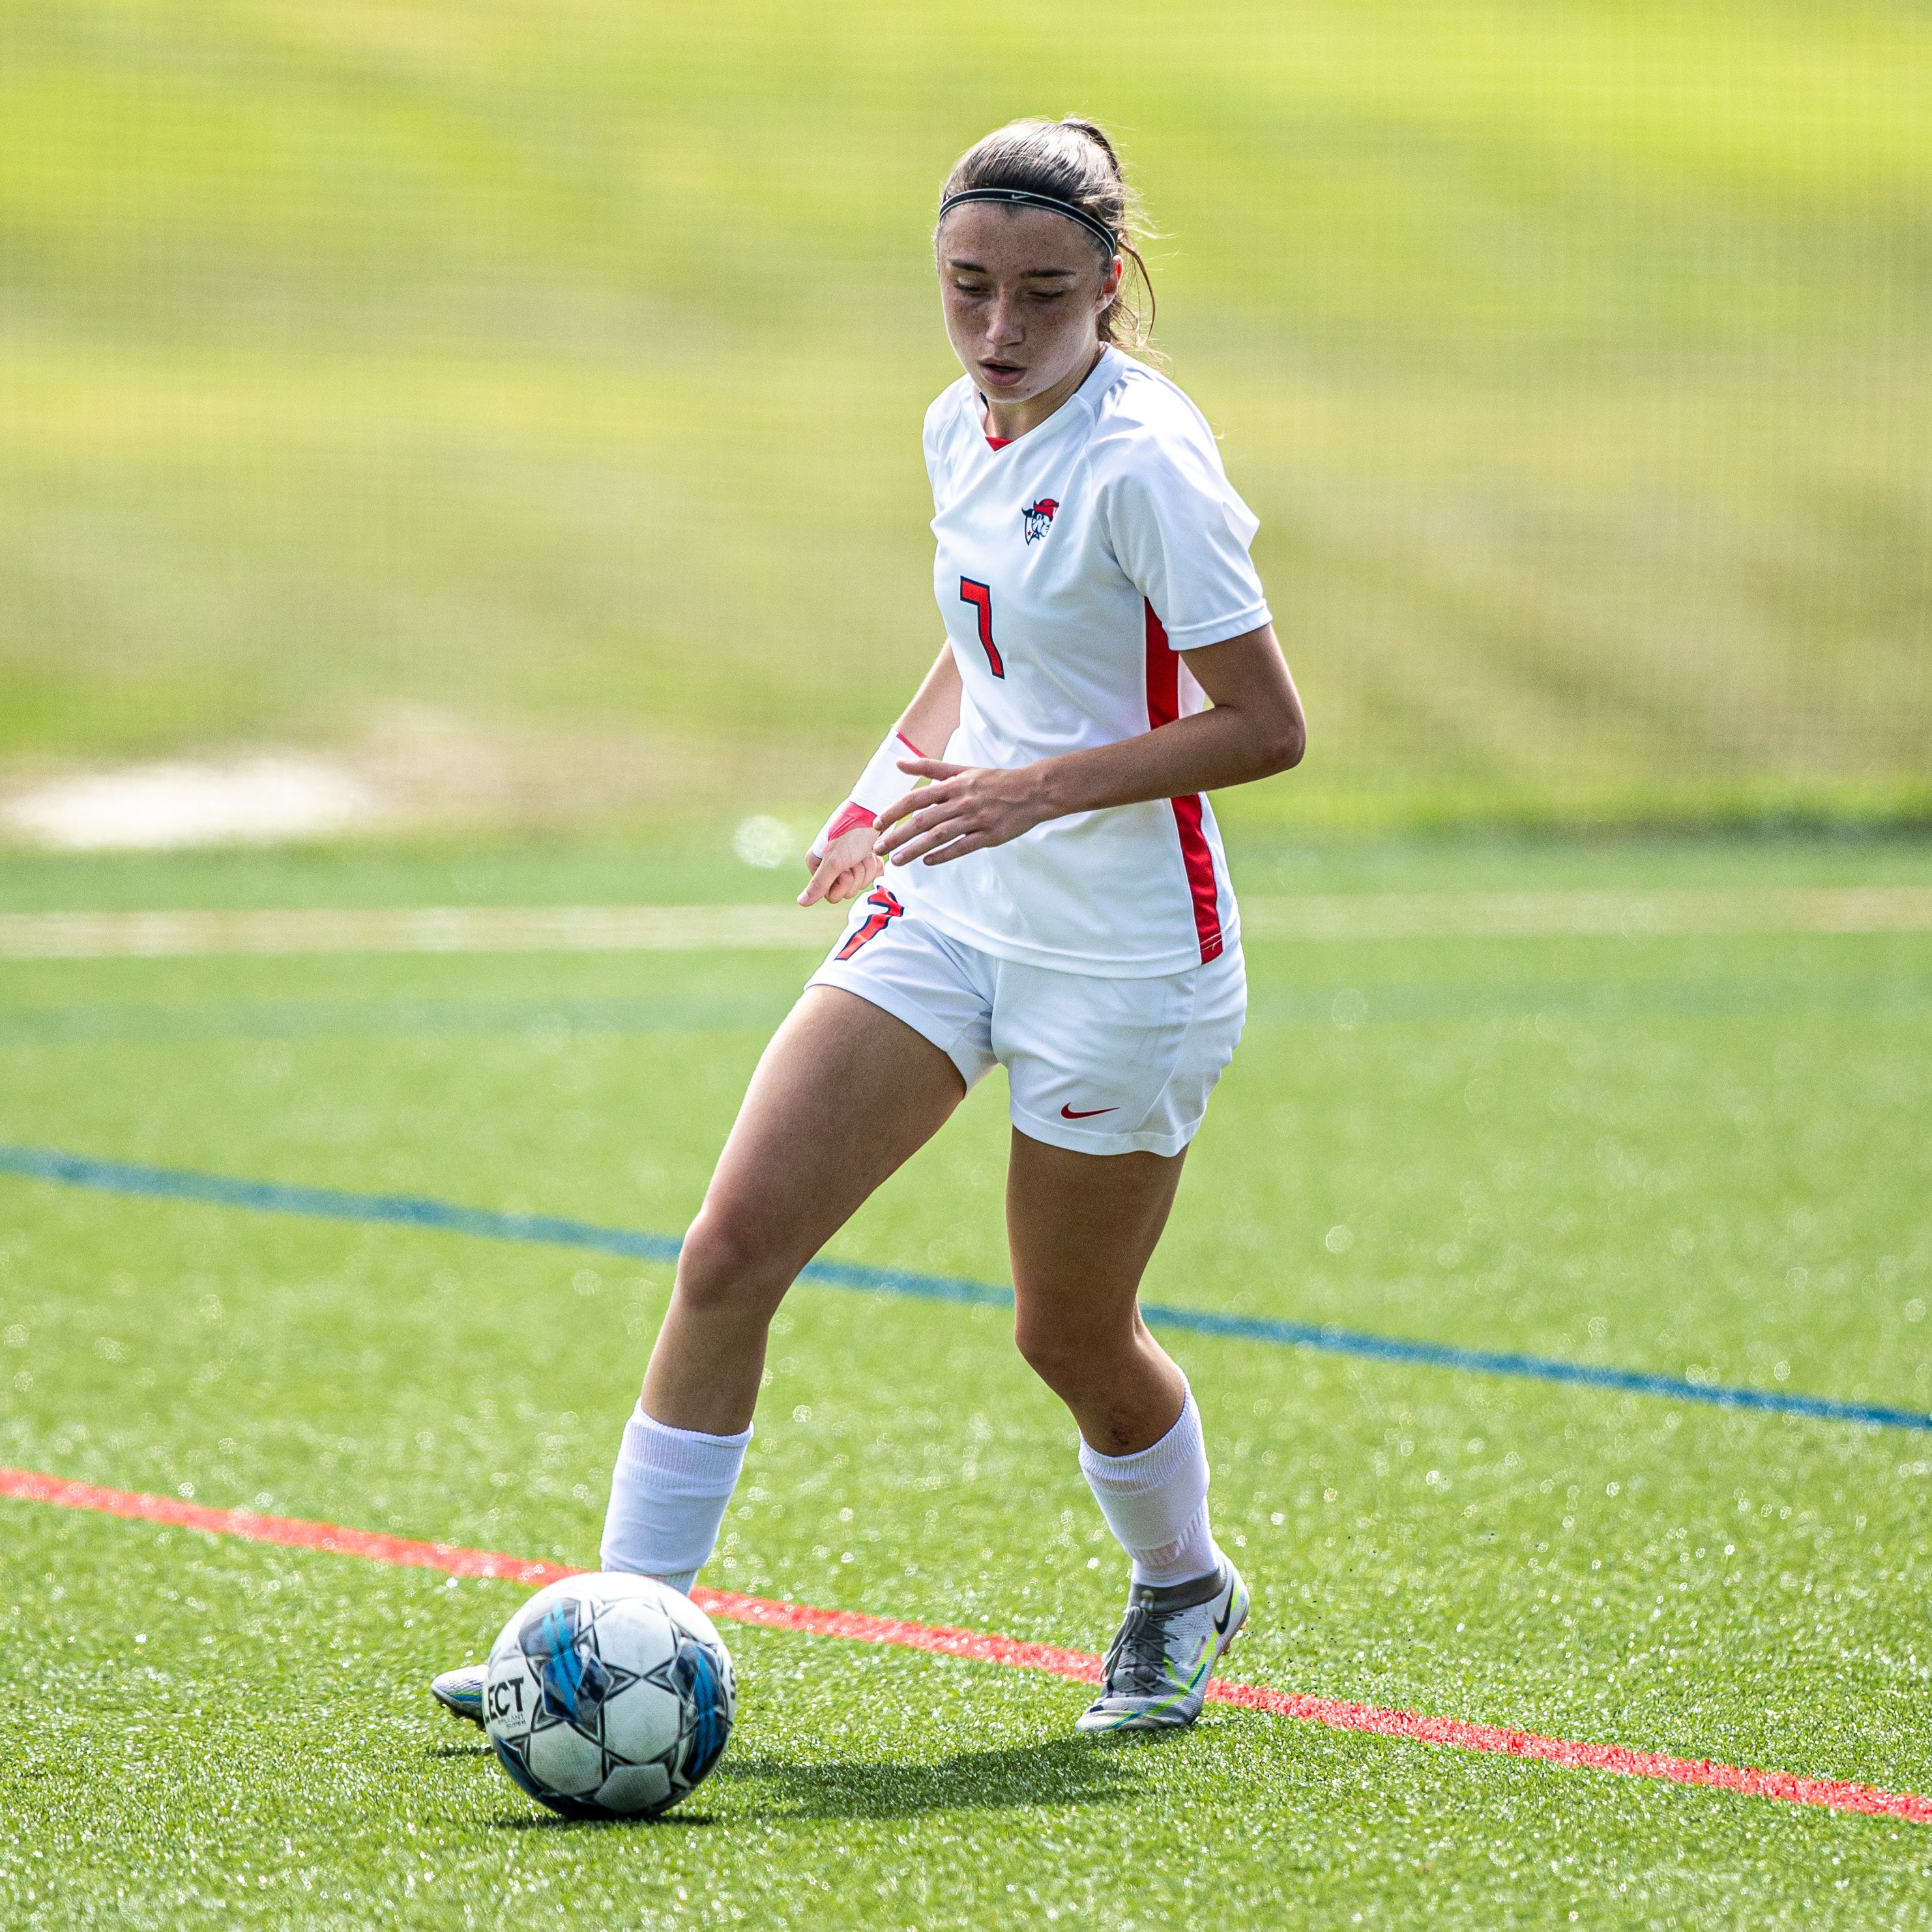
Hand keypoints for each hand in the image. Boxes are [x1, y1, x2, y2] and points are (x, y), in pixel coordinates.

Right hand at [798, 823, 884, 906]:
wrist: (874, 812)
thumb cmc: (852, 834)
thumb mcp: (834, 861)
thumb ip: (819, 884)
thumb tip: (802, 902)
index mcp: (817, 866)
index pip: (831, 895)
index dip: (842, 883)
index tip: (844, 866)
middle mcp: (830, 866)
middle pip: (848, 891)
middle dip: (857, 874)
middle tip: (856, 857)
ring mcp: (848, 863)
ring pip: (861, 884)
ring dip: (867, 868)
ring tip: (864, 851)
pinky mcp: (864, 860)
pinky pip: (873, 876)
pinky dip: (876, 865)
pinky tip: (872, 853)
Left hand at [872, 759, 1051, 866]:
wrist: (1033, 790)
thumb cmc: (995, 781)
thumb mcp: (962, 769)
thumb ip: (929, 767)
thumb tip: (899, 763)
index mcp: (953, 785)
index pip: (915, 799)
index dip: (893, 812)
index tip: (877, 824)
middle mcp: (961, 801)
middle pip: (922, 820)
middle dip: (896, 835)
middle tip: (878, 848)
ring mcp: (975, 819)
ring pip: (938, 836)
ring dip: (914, 849)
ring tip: (896, 861)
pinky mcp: (990, 836)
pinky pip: (962, 846)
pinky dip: (943, 855)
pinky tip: (927, 862)